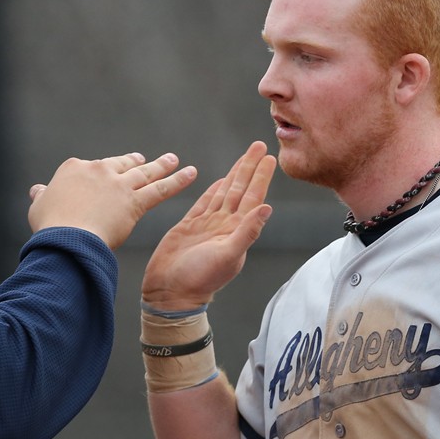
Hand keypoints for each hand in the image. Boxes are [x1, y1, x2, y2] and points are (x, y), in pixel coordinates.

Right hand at [26, 152, 197, 249]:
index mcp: (73, 169)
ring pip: (144, 173)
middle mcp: (98, 171)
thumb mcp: (39, 208)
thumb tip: (37, 189)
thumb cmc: (50, 228)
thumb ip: (43, 196)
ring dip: (161, 166)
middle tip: (143, 159)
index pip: (90, 168)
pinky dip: (178, 181)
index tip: (104, 175)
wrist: (67, 239)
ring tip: (173, 159)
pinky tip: (191, 173)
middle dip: (134, 162)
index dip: (99, 174)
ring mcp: (118, 184)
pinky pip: (160, 189)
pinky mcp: (134, 202)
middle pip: (120, 165)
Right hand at [141, 141, 275, 310]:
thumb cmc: (199, 279)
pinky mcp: (190, 227)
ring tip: (244, 157)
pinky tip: (221, 181)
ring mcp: (208, 225)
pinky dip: (214, 190)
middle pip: (240, 189)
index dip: (260, 176)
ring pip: (224, 192)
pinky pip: (205, 202)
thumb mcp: (227, 255)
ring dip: (235, 174)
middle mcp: (225, 225)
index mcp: (236, 231)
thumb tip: (268, 208)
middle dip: (250, 167)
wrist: (170, 293)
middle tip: (259, 145)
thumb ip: (247, 232)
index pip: (252, 197)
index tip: (269, 157)